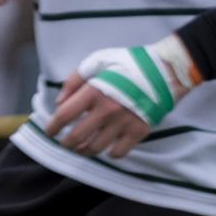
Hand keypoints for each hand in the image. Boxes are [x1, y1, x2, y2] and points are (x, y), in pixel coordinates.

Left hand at [47, 37, 197, 158]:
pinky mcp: (137, 133)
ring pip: (95, 148)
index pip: (64, 115)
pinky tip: (107, 148)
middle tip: (65, 143)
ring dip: (83, 151)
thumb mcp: (98, 61)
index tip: (51, 131)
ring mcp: (122, 124)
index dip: (53, 127)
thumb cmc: (128, 64)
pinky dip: (109, 153)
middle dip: (66, 143)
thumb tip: (60, 102)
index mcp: (94, 91)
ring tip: (81, 148)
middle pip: (76, 137)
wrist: (164, 71)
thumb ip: (75, 79)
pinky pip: (117, 153)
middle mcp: (106, 110)